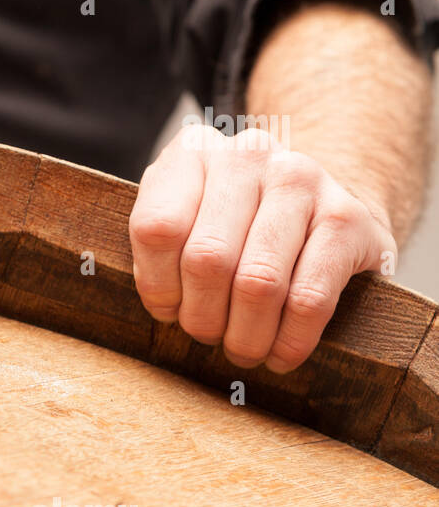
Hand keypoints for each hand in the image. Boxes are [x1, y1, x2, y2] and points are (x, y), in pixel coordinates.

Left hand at [128, 125, 396, 372]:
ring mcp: (303, 180)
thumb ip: (158, 250)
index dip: (157, 285)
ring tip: (243, 350)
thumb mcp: (183, 218)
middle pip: (207, 260)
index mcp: (193, 153)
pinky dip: (290, 340)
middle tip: (207, 336)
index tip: (168, 310)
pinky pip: (309, 299)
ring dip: (245, 335)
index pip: (157, 229)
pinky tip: (280, 353)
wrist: (320, 203)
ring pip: (258, 283)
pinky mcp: (349, 218)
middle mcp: (248, 155)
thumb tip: (166, 308)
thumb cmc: (234, 223)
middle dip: (202, 318)